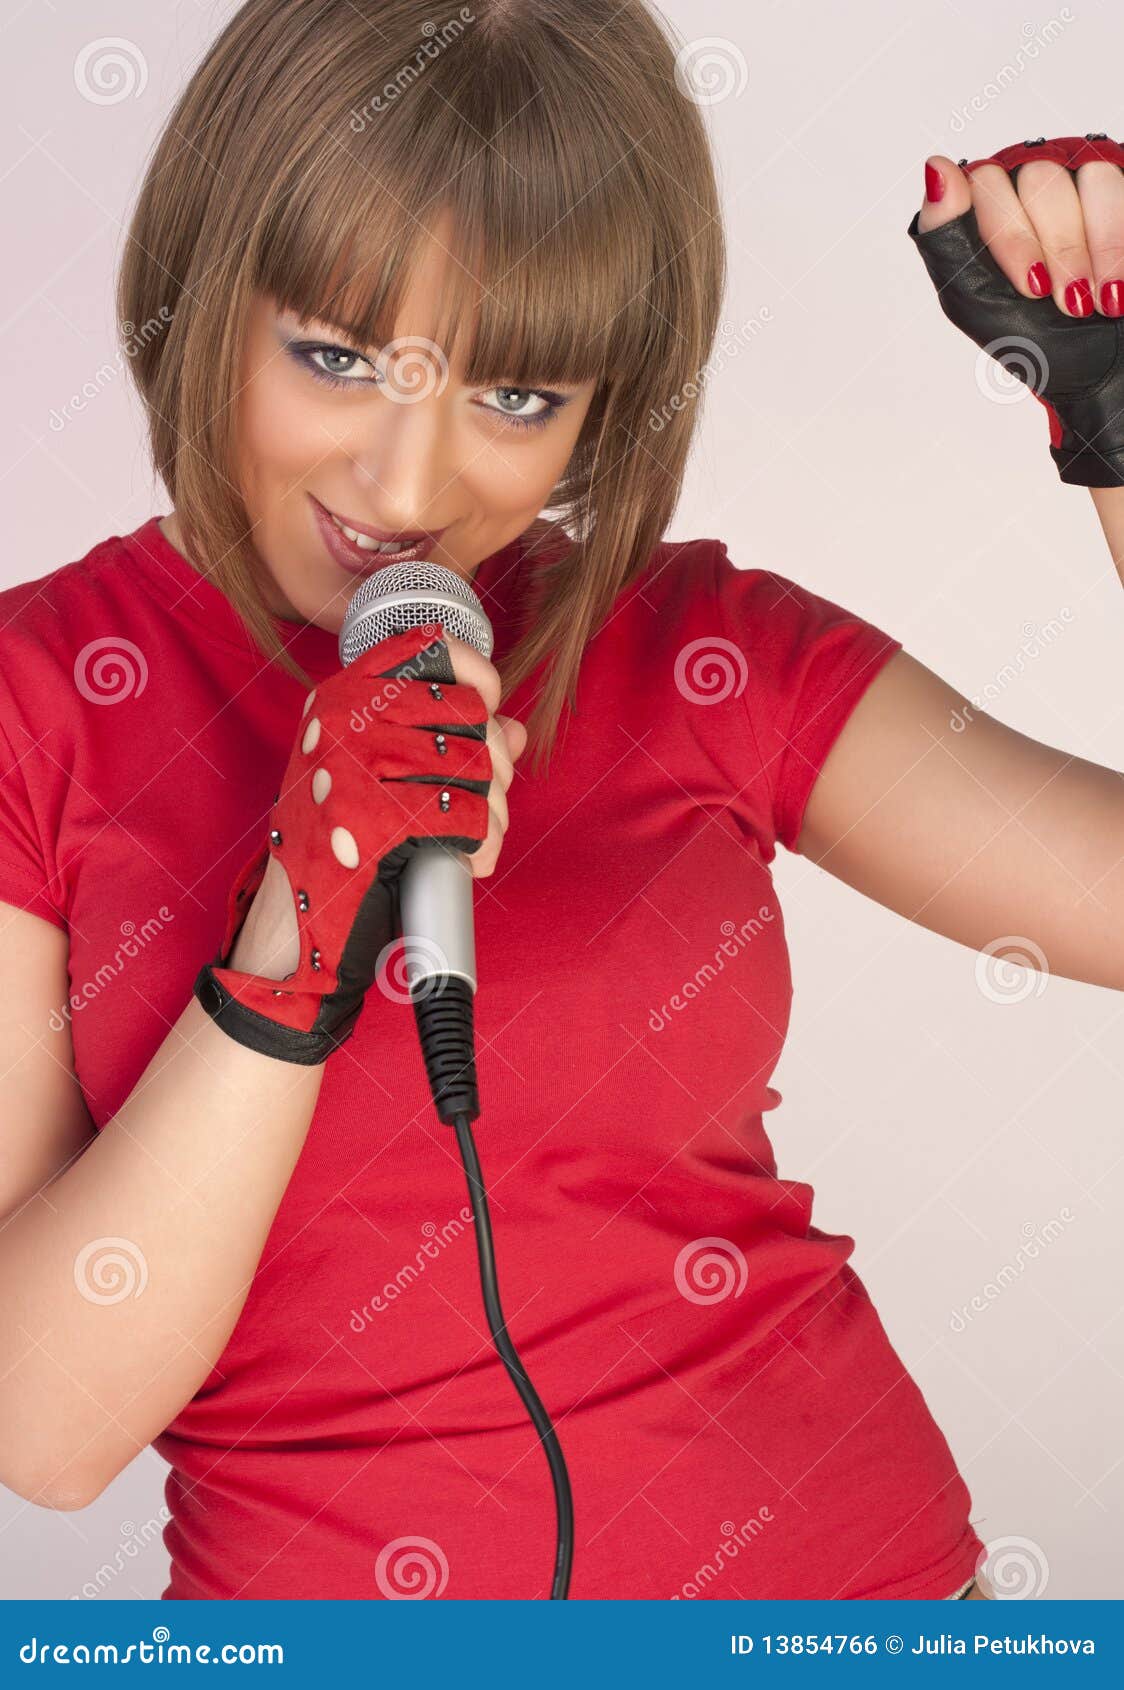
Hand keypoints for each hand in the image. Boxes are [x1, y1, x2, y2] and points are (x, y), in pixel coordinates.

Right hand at [196, 622, 525, 1063]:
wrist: (290, 924)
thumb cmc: (338, 845)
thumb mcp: (378, 776)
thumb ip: (445, 742)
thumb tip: (511, 727)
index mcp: (342, 698)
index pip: (426, 648)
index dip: (474, 673)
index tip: (485, 705)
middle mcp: (345, 720)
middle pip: (469, 716)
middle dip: (496, 766)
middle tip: (487, 802)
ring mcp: (356, 766)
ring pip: (477, 767)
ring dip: (493, 813)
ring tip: (476, 838)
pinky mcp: (376, 819)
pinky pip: (468, 817)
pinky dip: (482, 845)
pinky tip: (469, 861)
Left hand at [907, 133, 1123, 485]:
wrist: (1101, 372)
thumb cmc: (1034, 339)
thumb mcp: (974, 301)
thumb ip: (945, 238)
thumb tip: (937, 166)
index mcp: (985, 204)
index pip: (986, 184)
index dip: (1014, 240)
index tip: (1032, 289)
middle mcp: (1030, 180)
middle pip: (1038, 178)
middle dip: (1059, 250)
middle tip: (1069, 304)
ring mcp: (1079, 176)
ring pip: (1087, 177)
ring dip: (1094, 248)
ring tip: (1096, 301)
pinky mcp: (1120, 186)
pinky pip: (1115, 185)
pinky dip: (1117, 243)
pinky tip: (1116, 286)